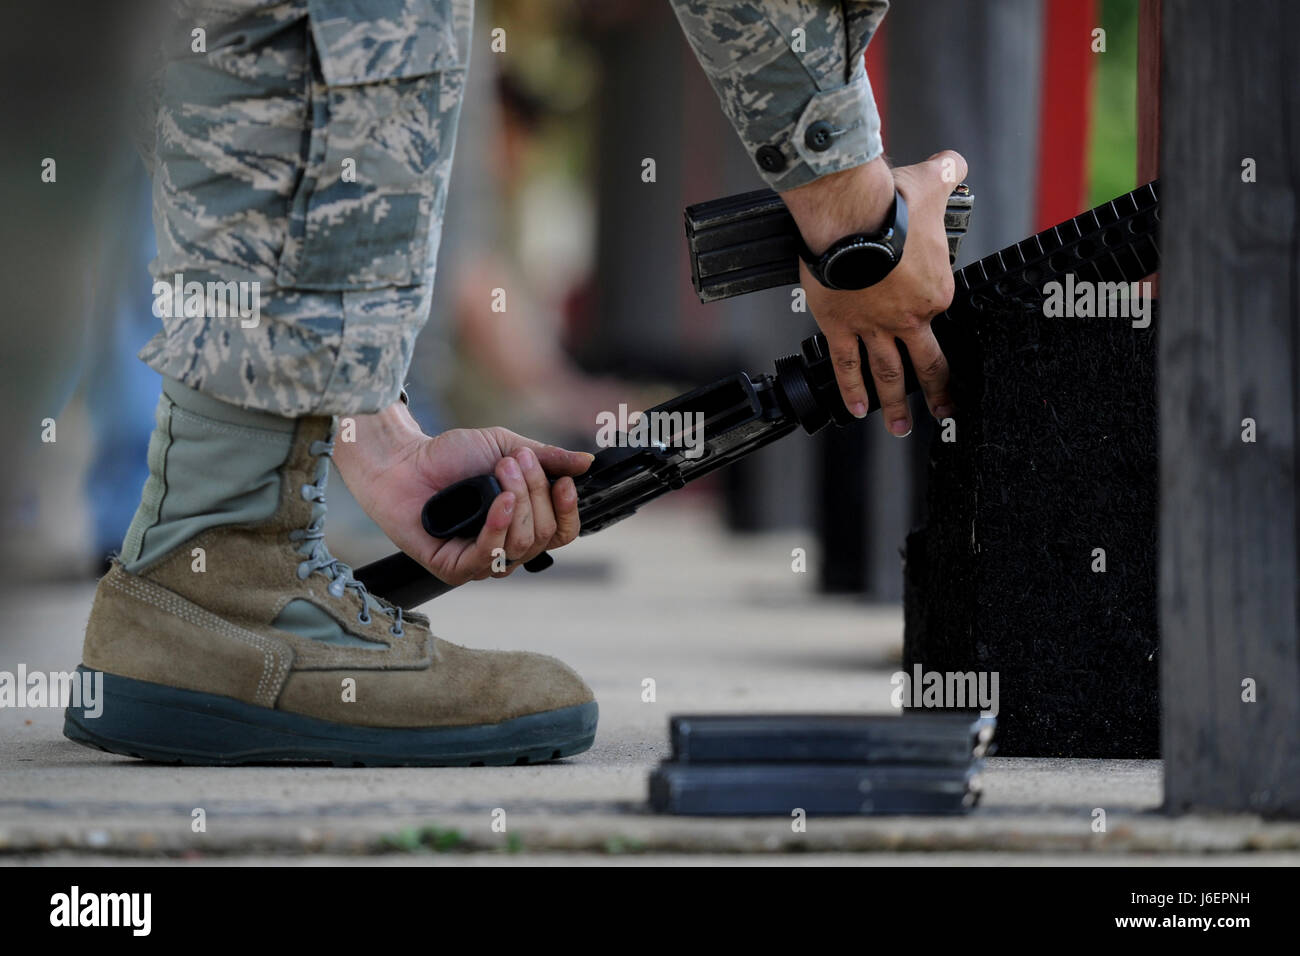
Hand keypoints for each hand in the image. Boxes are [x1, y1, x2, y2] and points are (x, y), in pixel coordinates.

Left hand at [333, 402, 592, 585]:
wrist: (402, 459)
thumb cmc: (451, 455)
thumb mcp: (507, 447)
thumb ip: (547, 457)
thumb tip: (586, 462)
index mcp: (523, 522)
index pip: (562, 533)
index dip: (569, 511)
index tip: (564, 482)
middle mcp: (506, 547)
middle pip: (544, 535)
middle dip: (535, 492)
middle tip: (514, 461)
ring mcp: (480, 560)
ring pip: (521, 545)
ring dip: (517, 502)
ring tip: (500, 469)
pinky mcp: (453, 569)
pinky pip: (488, 558)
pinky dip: (497, 527)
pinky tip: (499, 502)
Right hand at [781, 150, 967, 435]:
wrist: (849, 216)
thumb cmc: (888, 202)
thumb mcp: (930, 183)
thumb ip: (946, 175)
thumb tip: (954, 165)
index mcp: (936, 290)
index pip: (939, 308)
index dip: (934, 312)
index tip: (930, 320)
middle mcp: (909, 317)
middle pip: (927, 361)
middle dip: (939, 392)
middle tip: (945, 412)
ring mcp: (874, 327)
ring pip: (888, 374)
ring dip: (896, 405)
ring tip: (901, 428)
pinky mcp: (841, 327)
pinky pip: (847, 364)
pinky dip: (852, 388)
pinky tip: (856, 410)